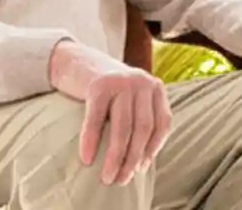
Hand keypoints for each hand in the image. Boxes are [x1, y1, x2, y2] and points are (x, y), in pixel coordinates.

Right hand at [49, 40, 171, 185]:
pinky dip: (91, 142)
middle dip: (133, 158)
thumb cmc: (107, 90)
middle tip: (121, 180)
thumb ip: (141, 119)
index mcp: (155, 88)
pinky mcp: (98, 85)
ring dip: (115, 157)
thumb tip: (142, 163)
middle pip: (143, 129)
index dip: (153, 149)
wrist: (78, 60)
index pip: (163, 123)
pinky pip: (96, 120)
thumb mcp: (131, 100)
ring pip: (123, 128)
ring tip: (107, 177)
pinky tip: (87, 159)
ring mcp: (121, 82)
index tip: (140, 169)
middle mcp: (142, 82)